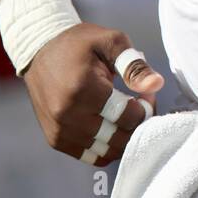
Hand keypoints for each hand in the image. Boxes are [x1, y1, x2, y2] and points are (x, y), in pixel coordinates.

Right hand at [22, 24, 164, 166]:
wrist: (40, 48)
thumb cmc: (80, 43)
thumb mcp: (110, 42)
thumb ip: (134, 65)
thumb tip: (157, 84)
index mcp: (83, 89)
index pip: (127, 116)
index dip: (146, 108)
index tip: (147, 94)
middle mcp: (68, 114)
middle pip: (118, 137)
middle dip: (138, 124)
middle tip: (141, 105)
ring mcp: (59, 130)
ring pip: (106, 151)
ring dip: (124, 137)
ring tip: (127, 115)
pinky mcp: (55, 139)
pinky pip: (90, 156)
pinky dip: (107, 147)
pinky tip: (113, 126)